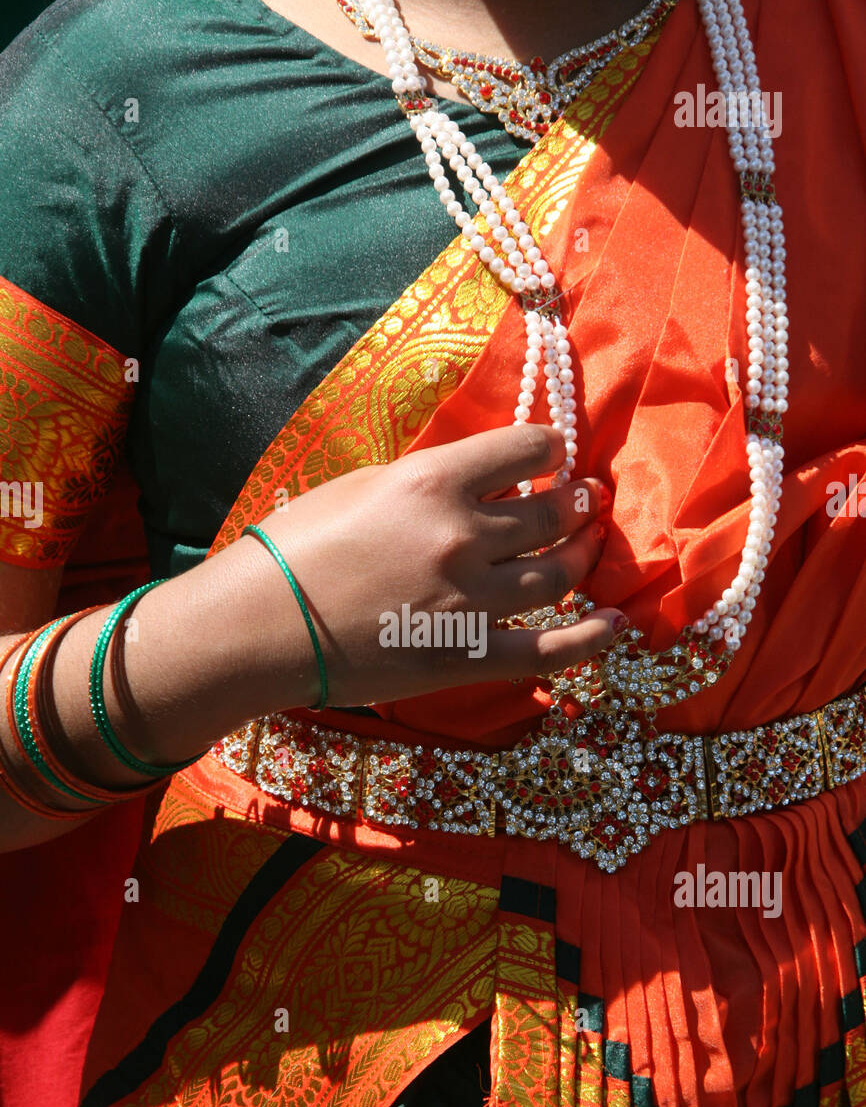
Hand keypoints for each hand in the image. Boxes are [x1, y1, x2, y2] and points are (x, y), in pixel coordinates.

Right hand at [258, 423, 620, 706]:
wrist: (261, 627)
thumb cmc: (292, 548)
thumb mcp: (360, 486)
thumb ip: (426, 480)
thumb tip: (476, 479)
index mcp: (434, 482)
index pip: (527, 449)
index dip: (550, 449)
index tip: (552, 455)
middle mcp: (464, 536)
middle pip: (552, 512)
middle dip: (577, 502)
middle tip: (585, 501)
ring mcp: (472, 601)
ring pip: (559, 573)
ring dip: (585, 555)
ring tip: (591, 544)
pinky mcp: (469, 657)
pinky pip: (551, 649)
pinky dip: (592, 638)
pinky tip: (617, 625)